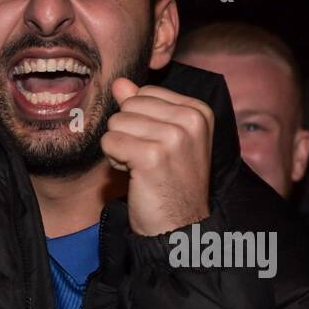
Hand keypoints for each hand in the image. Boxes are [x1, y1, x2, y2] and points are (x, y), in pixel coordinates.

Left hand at [102, 79, 213, 236]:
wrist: (179, 226)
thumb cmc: (170, 181)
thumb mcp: (163, 137)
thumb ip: (142, 106)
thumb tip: (120, 82)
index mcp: (199, 111)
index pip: (145, 93)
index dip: (141, 120)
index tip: (158, 146)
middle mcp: (191, 120)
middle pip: (128, 105)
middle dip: (128, 132)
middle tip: (149, 159)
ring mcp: (173, 137)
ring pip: (116, 123)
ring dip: (120, 147)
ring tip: (143, 167)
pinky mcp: (152, 156)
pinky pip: (110, 142)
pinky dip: (114, 160)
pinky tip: (135, 175)